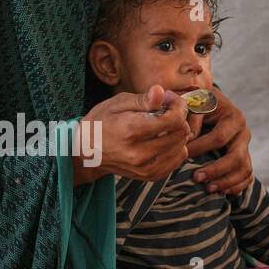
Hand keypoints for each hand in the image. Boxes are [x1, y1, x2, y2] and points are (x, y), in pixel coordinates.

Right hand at [77, 85, 191, 184]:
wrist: (86, 151)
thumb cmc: (102, 122)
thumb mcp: (118, 103)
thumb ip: (143, 99)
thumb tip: (161, 92)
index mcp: (131, 130)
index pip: (173, 120)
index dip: (178, 106)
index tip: (171, 100)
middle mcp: (139, 153)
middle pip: (180, 134)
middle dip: (180, 118)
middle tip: (168, 110)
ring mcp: (144, 168)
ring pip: (181, 148)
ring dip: (178, 134)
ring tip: (165, 125)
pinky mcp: (149, 176)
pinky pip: (176, 161)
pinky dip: (176, 148)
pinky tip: (165, 140)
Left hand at [184, 86, 253, 195]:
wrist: (210, 102)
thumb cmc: (197, 102)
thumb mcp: (192, 103)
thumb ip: (190, 117)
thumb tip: (188, 138)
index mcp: (233, 116)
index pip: (218, 138)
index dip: (200, 149)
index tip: (182, 156)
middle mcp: (243, 132)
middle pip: (236, 157)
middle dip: (216, 170)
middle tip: (196, 178)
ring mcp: (245, 146)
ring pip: (245, 169)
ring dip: (227, 182)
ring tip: (209, 189)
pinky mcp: (245, 156)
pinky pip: (247, 176)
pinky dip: (237, 186)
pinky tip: (223, 192)